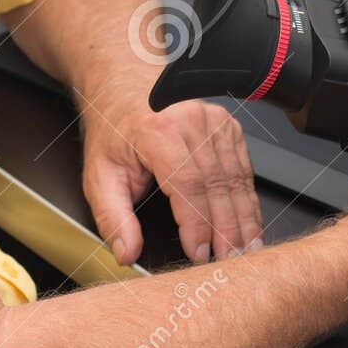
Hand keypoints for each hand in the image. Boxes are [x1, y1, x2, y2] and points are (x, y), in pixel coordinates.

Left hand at [81, 99, 262, 266]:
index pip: (187, 184)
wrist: (123, 86)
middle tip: (229, 261)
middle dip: (226, 229)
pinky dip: (247, 199)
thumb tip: (127, 252)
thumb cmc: (114, 128)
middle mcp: (191, 120)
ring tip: (245, 249)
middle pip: (218, 184)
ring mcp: (214, 120)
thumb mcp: (98, 174)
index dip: (197, 224)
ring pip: (236, 178)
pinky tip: (249, 222)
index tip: (198, 253)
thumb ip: (112, 217)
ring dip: (244, 218)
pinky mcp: (228, 125)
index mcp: (158, 130)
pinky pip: (243, 167)